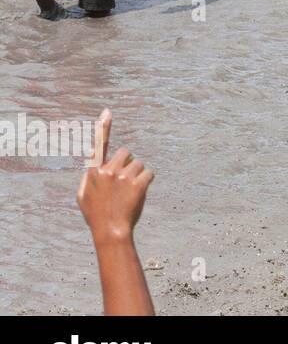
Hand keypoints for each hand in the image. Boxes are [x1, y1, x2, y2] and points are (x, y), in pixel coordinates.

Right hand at [77, 110, 153, 244]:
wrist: (110, 231)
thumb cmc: (96, 215)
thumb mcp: (83, 196)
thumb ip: (88, 177)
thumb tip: (92, 163)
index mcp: (94, 171)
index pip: (99, 145)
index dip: (103, 127)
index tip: (107, 112)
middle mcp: (108, 170)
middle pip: (127, 153)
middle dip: (128, 163)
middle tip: (123, 182)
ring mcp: (123, 176)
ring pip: (139, 164)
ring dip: (138, 175)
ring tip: (129, 193)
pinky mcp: (138, 183)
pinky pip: (149, 173)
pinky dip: (147, 182)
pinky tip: (139, 194)